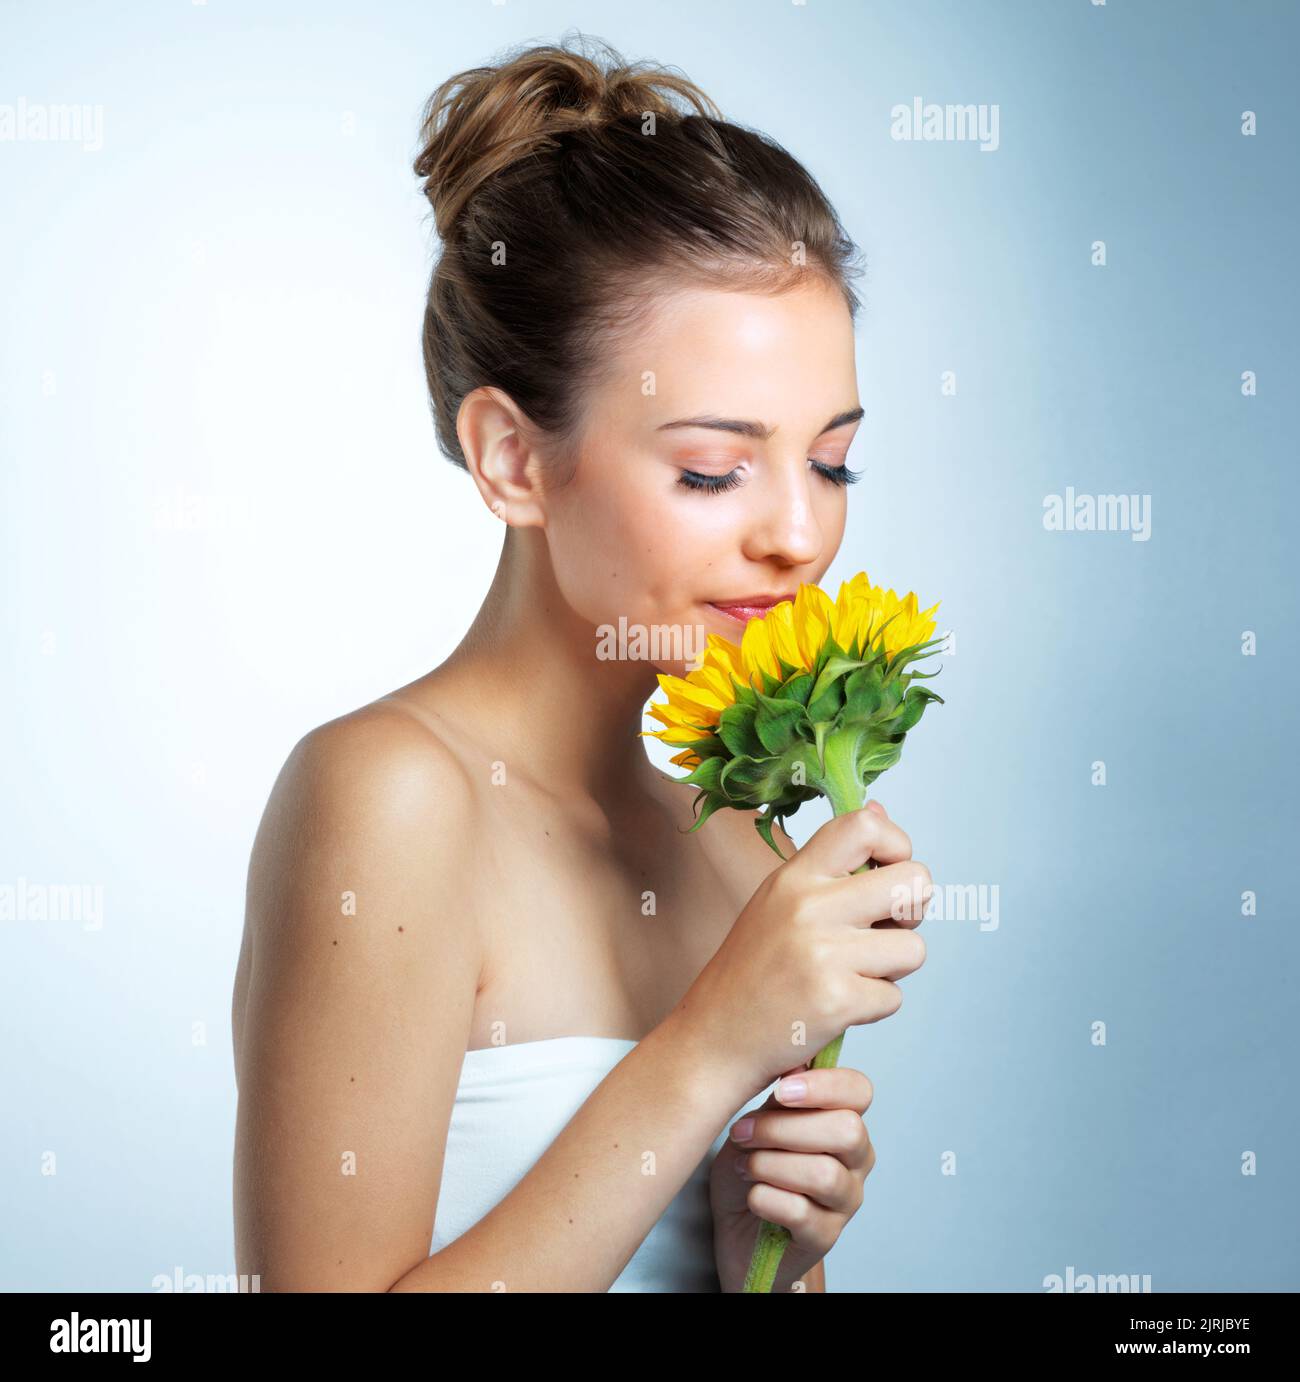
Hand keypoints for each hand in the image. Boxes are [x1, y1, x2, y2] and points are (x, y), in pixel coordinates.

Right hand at [681, 798, 930, 1096]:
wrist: (713, 1038)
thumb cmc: (752, 970)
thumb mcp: (779, 900)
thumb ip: (831, 861)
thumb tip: (881, 812)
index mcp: (795, 876)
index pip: (864, 825)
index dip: (896, 845)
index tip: (886, 874)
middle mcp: (808, 906)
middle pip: (913, 881)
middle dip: (912, 910)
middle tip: (882, 930)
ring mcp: (823, 953)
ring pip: (914, 948)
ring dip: (891, 968)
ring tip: (850, 974)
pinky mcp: (835, 1000)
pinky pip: (894, 996)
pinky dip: (873, 1007)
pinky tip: (835, 1007)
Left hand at [710, 1062, 875, 1292]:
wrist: (735, 1229)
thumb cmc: (750, 1167)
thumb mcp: (758, 1122)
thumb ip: (779, 1098)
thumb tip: (794, 1066)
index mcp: (844, 1120)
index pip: (859, 1090)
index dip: (823, 1086)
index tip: (780, 1091)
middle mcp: (856, 1159)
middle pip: (848, 1131)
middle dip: (784, 1129)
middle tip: (743, 1133)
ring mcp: (846, 1201)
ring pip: (824, 1174)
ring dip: (770, 1165)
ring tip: (745, 1166)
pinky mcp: (826, 1238)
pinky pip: (800, 1212)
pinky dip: (765, 1199)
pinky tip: (752, 1196)